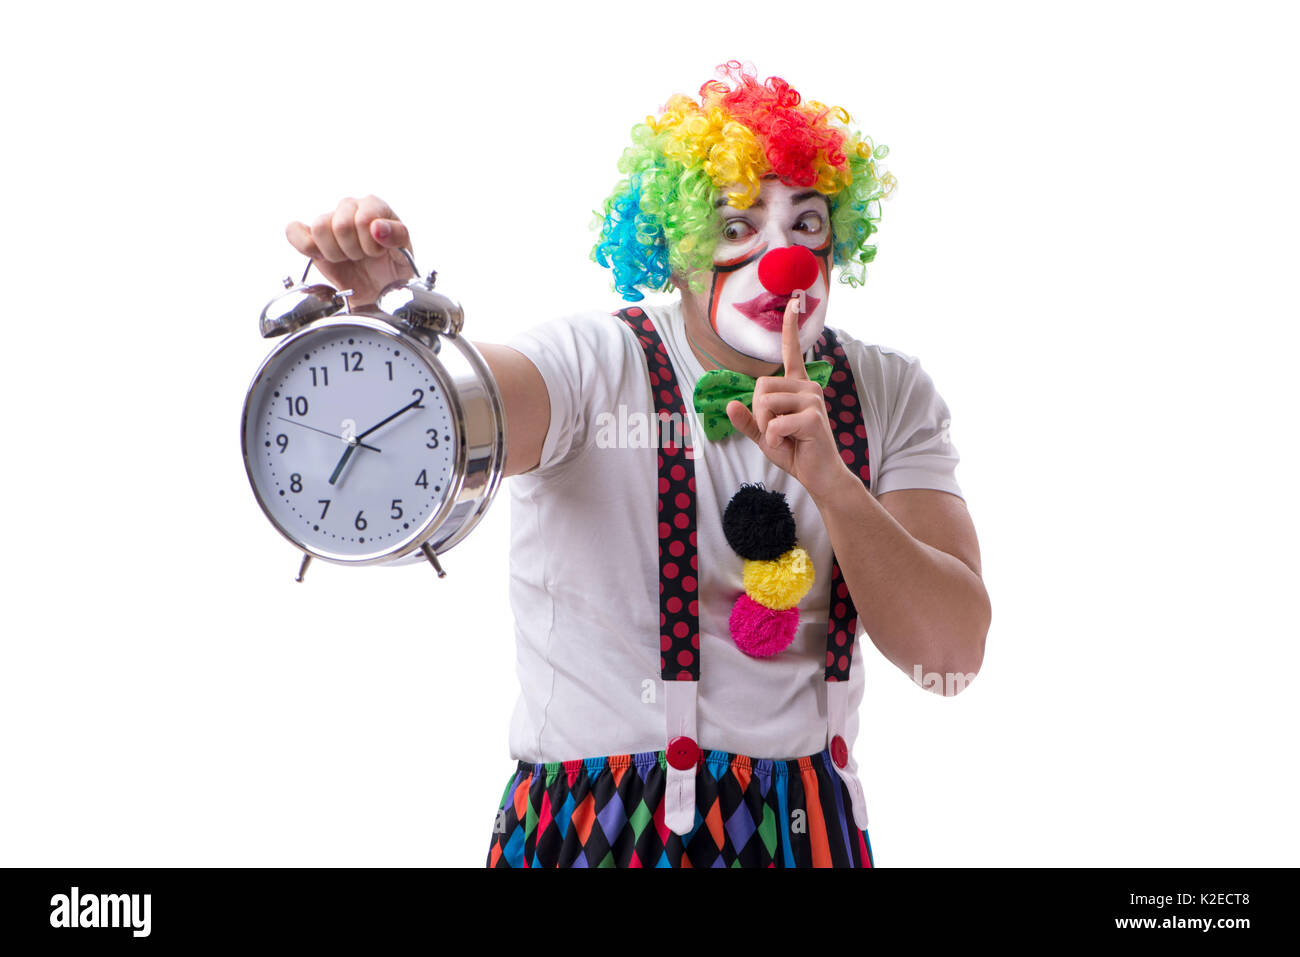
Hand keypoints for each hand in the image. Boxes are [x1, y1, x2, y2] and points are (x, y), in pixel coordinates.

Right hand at [286, 194, 415, 304]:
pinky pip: (294, 231)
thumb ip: (396, 235)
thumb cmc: (393, 268)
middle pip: (340, 225)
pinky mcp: (310, 236)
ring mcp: (329, 221)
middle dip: (354, 250)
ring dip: (335, 252)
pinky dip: (306, 247)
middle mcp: (350, 208)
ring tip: (348, 259)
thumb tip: (378, 227)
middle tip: (363, 258)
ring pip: (319, 228)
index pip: (363, 218)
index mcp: (374, 206)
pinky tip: (324, 256)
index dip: (370, 243)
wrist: (379, 290)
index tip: (378, 253)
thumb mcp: (405, 252)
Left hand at [725, 297, 852, 501]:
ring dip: (765, 427)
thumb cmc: (794, 451)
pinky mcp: (813, 418)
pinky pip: (774, 424)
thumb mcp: (764, 435)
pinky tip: (787, 445)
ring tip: (783, 438)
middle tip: (774, 431)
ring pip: (765, 404)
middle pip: (760, 387)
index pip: (792, 351)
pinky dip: (773, 440)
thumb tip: (729, 406)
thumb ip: (747, 421)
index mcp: (797, 386)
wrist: (819, 475)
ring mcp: (813, 400)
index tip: (794, 301)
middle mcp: (807, 387)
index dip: (790, 327)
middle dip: (757, 413)